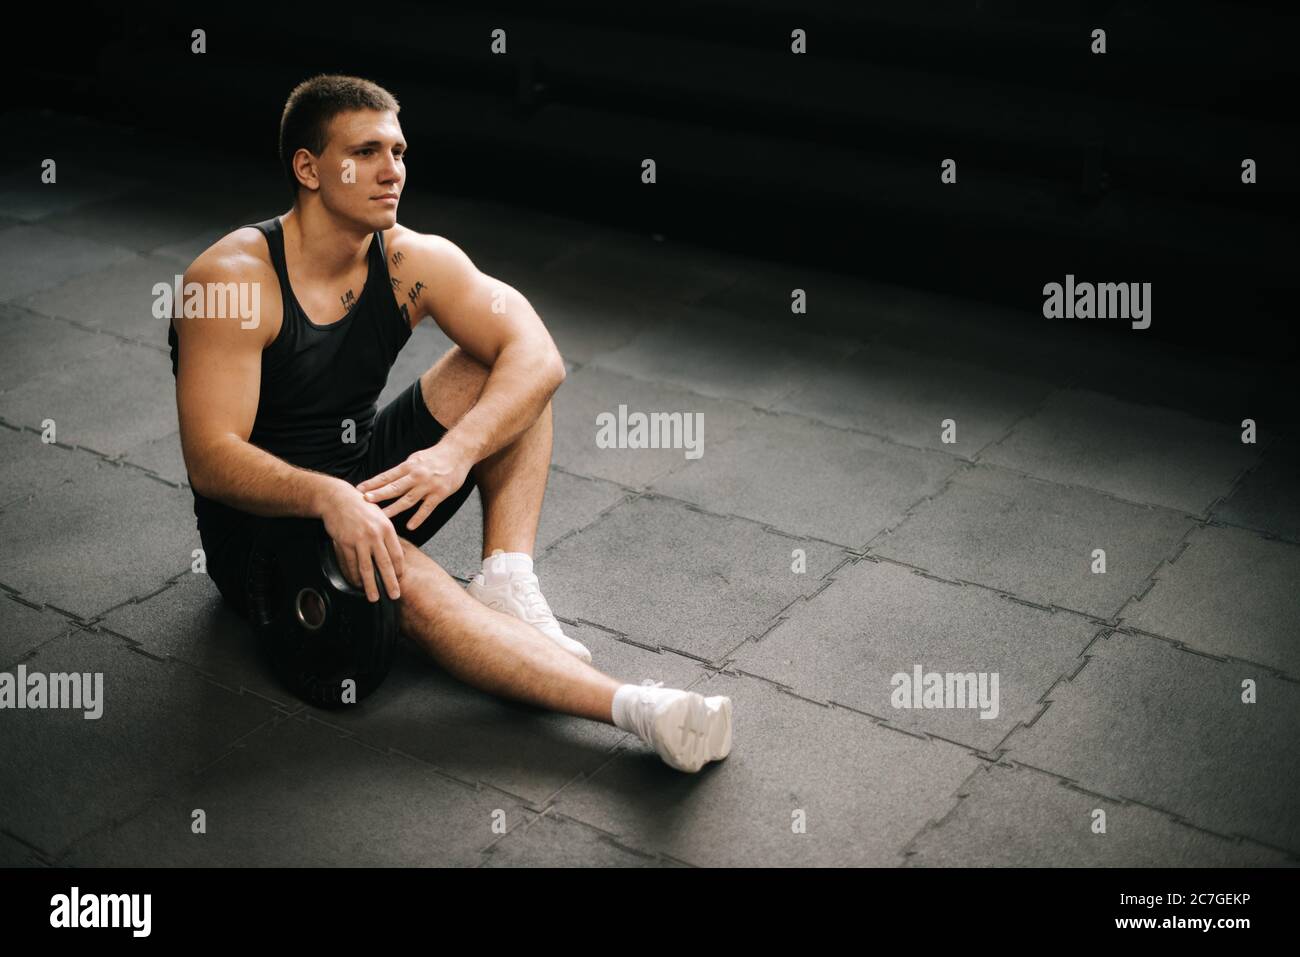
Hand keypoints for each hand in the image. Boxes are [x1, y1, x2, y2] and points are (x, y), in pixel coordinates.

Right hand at [317, 479, 404, 602]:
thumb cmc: (361, 507)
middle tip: (394, 595)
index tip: (400, 579)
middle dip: (390, 582)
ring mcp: (359, 540)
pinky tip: (356, 583)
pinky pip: (350, 564)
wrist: (338, 499)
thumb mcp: (380, 517)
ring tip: (373, 597)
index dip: (399, 570)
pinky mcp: (345, 543)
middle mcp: (375, 535)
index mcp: (387, 529)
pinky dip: (354, 576)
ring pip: (366, 568)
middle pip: (384, 565)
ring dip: (370, 585)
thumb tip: (393, 553)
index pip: (397, 554)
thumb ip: (386, 534)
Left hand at [355, 444, 471, 531]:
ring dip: (394, 508)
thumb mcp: (416, 458)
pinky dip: (419, 518)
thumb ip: (403, 470)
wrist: (458, 452)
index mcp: (408, 466)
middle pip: (394, 487)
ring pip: (408, 499)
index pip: (387, 476)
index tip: (359, 489)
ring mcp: (428, 485)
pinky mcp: (440, 493)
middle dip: (379, 494)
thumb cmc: (435, 456)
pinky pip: (428, 508)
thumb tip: (387, 479)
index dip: (372, 483)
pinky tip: (410, 526)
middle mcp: (416, 475)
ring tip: (382, 517)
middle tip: (365, 501)